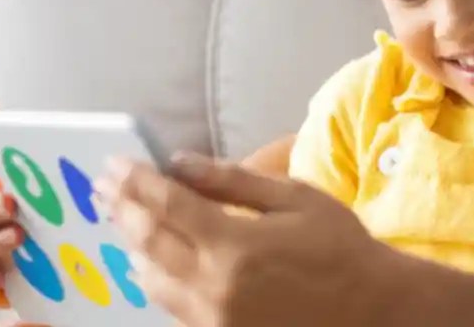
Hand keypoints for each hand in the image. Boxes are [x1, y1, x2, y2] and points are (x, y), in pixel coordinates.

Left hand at [97, 155, 394, 326]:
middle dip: (122, 209)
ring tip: (123, 220)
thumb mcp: (296, 199)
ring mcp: (212, 317)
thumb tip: (180, 162)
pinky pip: (171, 305)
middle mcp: (213, 285)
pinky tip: (152, 260)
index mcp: (235, 243)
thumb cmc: (339, 247)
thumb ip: (234, 181)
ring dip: (133, 245)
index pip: (167, 205)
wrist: (370, 310)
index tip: (115, 164)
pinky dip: (155, 276)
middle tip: (104, 187)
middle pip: (148, 241)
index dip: (136, 181)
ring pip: (151, 279)